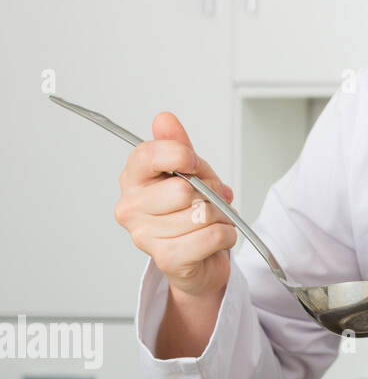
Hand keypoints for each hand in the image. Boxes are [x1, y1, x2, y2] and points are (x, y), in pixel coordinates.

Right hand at [113, 112, 237, 299]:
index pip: (148, 155)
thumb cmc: (193, 210)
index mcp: (132, 180)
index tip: (194, 163)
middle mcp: (130, 208)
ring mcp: (144, 236)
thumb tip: (164, 119)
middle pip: (183, 189)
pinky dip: (227, 235)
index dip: (181, 155)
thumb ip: (178, 145)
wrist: (201, 256)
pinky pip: (212, 236)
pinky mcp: (167, 259)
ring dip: (221, 216)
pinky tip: (216, 238)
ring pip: (202, 214)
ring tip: (211, 221)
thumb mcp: (191, 171)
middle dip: (209, 192)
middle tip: (209, 200)